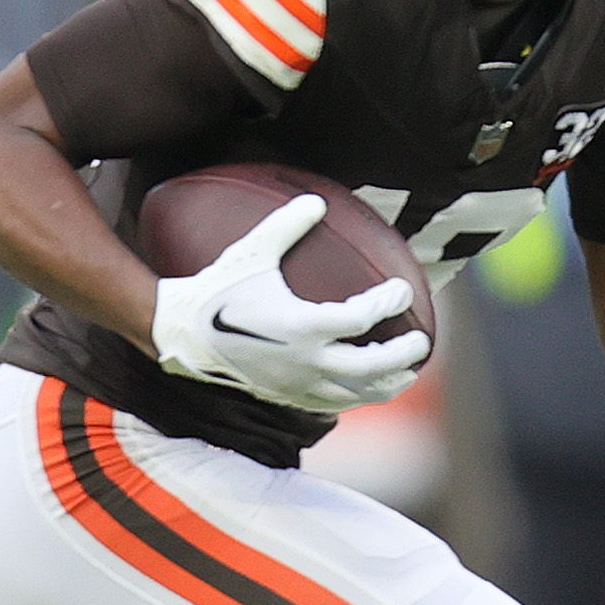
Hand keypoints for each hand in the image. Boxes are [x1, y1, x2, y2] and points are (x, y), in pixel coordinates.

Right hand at [150, 193, 431, 413]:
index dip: (388, 304)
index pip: (362, 318)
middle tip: (421, 344)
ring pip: (356, 393)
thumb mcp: (252, 251)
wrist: (183, 335)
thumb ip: (287, 225)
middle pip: (371, 366)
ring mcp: (297, 384)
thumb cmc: (217, 289)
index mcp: (303, 325)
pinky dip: (355, 397)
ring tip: (407, 374)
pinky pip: (331, 404)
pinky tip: (366, 390)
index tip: (403, 291)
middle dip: (402, 355)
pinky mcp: (286, 396)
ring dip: (386, 384)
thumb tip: (317, 200)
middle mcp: (306, 361)